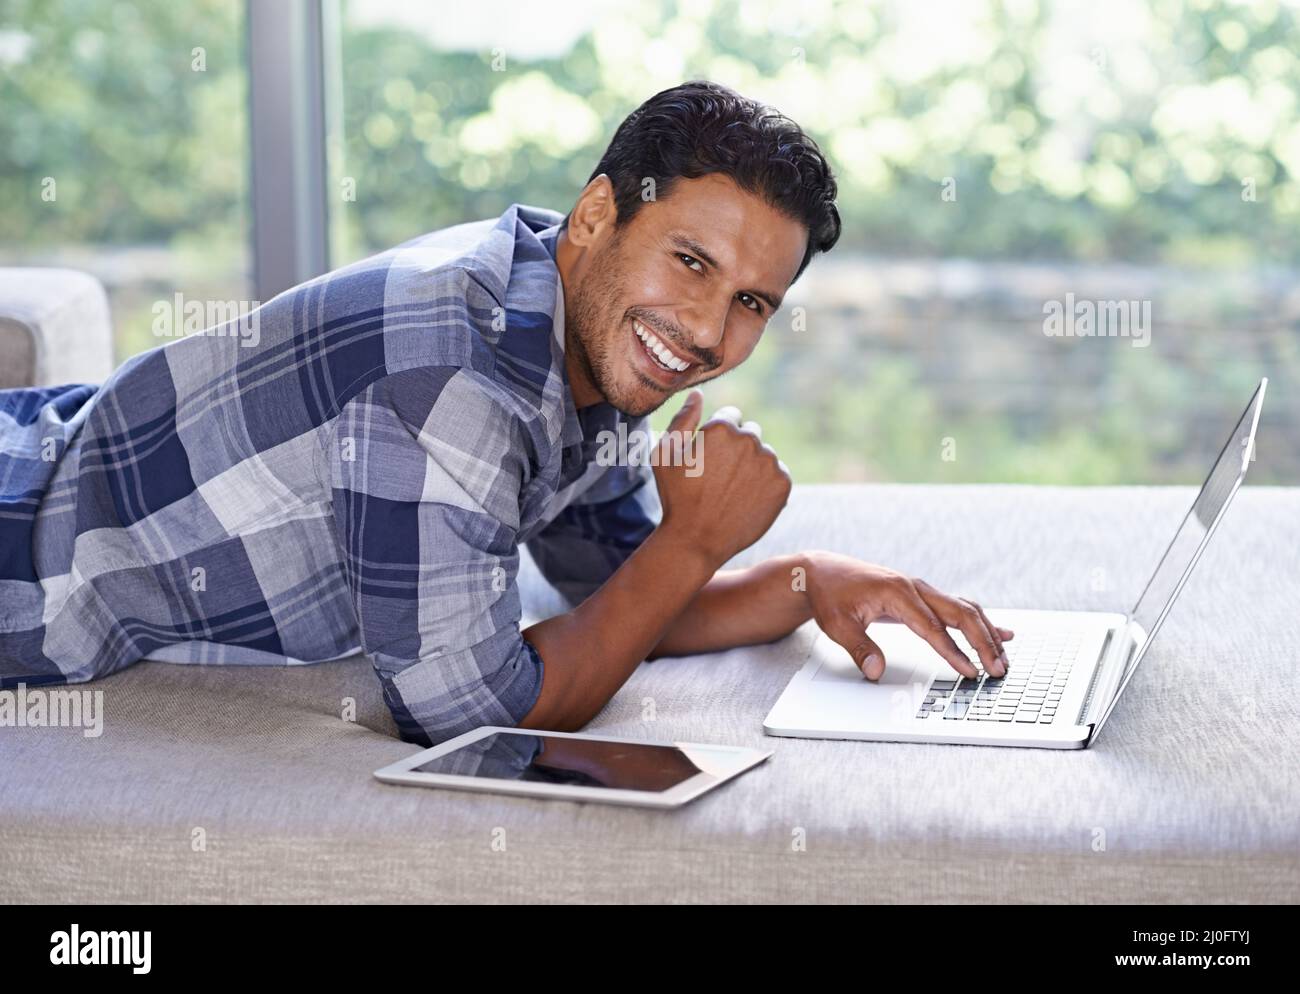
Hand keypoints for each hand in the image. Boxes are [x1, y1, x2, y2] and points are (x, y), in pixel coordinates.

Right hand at [652, 390, 791, 568]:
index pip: (731, 415)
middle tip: (720, 477)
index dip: (718, 436)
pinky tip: (747, 499)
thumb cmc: (676, 497)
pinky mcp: (783, 484)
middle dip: (738, 448)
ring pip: (765, 454)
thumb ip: (682, 419)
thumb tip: (698, 394)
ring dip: (753, 465)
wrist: (697, 540)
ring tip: (733, 491)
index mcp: (722, 428)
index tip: (709, 457)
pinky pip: (778, 473)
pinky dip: (766, 483)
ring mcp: (769, 462)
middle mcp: (750, 440)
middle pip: (750, 432)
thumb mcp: (665, 455)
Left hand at [802, 551, 1013, 679]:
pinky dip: (980, 621)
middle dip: (983, 642)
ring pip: (965, 609)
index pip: (933, 628)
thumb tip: (875, 671)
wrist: (824, 572)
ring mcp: (921, 589)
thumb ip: (859, 648)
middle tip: (998, 669)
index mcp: (897, 593)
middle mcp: (915, 588)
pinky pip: (957, 607)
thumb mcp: (836, 625)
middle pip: (960, 614)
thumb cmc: (831, 597)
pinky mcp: (922, 595)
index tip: (971, 672)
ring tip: (1004, 658)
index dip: (954, 652)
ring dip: (987, 632)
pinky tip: (1001, 633)